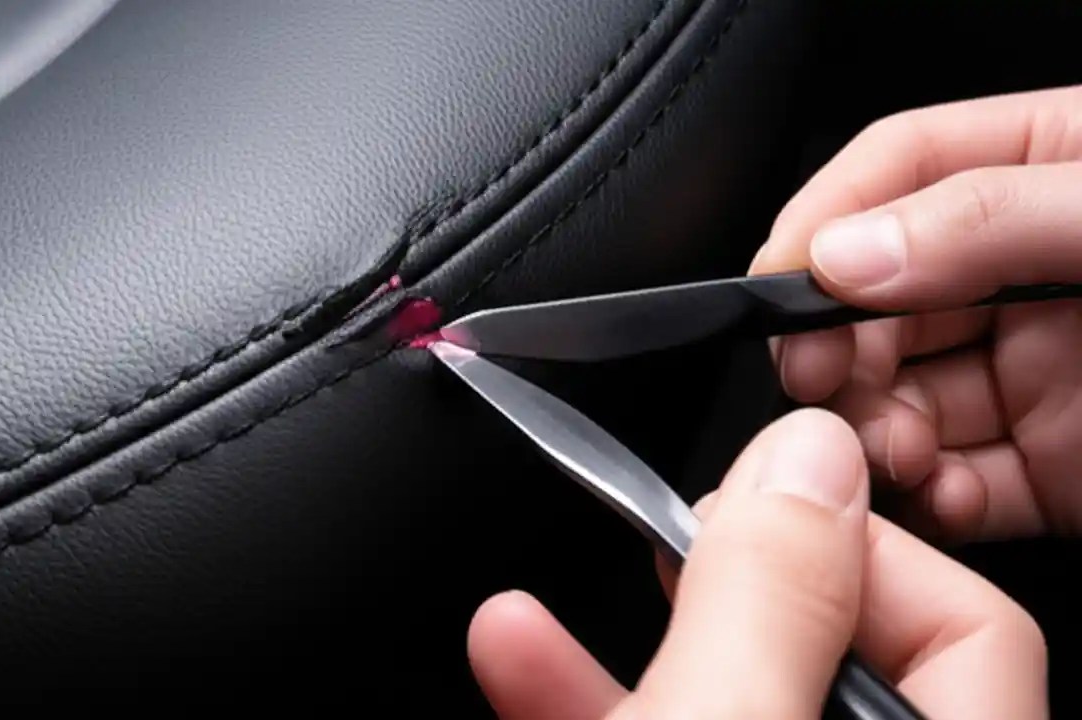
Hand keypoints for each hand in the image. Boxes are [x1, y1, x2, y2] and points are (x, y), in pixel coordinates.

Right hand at [467, 409, 1045, 718]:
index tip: (751, 512)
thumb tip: (803, 461)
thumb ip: (773, 598)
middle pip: (832, 638)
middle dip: (722, 576)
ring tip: (536, 599)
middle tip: (660, 547)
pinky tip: (518, 655)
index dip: (848, 545)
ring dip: (625, 634)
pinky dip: (586, 693)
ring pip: (729, 686)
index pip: (963, 615)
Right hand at [750, 85, 1081, 541]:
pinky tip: (944, 497)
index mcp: (1043, 176)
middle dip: (834, 348)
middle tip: (822, 381)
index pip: (895, 173)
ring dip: (870, 434)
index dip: (824, 221)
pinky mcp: (1053, 469)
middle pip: (875, 299)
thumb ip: (989, 217)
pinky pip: (956, 490)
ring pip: (897, 401)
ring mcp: (1034, 375)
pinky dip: (930, 505)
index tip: (779, 281)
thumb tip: (845, 254)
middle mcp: (1024, 276)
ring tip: (894, 451)